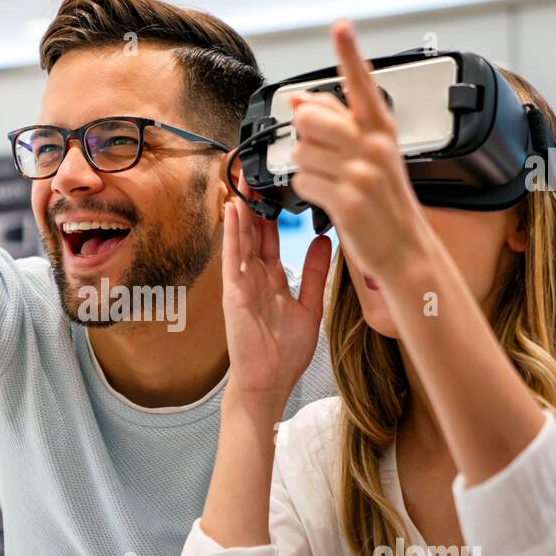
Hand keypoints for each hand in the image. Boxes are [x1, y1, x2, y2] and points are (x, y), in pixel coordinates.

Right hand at [221, 186, 331, 405]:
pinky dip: (232, 233)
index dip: (272, 215)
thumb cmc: (285, 354)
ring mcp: (242, 284)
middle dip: (254, 203)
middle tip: (257, 174)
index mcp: (272, 281)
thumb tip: (324, 242)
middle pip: (253, 233)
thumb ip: (314, 274)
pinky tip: (232, 211)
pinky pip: (233, 258)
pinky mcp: (235, 292)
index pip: (270, 240)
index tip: (277, 190)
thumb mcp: (310, 306)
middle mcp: (255, 279)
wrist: (270, 382)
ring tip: (242, 181)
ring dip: (241, 210)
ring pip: (241, 238)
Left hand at [288, 19, 430, 282]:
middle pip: (311, 118)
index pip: (362, 84)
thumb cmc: (388, 202)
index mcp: (381, 130)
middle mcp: (373, 147)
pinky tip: (329, 198)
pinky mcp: (347, 200)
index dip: (350, 54)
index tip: (341, 27)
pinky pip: (302, 182)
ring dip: (306, 168)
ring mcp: (361, 173)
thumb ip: (337, 124)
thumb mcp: (372, 155)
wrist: (405, 248)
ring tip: (331, 181)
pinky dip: (307, 190)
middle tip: (324, 155)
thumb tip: (299, 99)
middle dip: (306, 136)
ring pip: (302, 152)